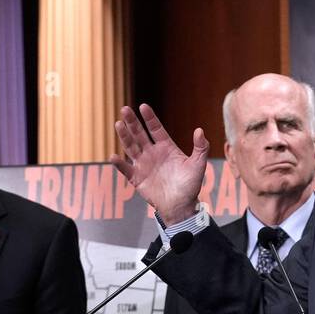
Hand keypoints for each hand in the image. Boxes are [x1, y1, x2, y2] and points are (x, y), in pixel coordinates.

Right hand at [109, 103, 208, 225]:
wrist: (181, 206)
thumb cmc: (190, 186)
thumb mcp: (198, 165)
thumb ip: (200, 148)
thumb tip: (200, 130)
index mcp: (166, 147)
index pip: (155, 129)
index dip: (150, 118)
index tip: (143, 106)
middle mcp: (152, 153)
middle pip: (140, 134)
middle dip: (132, 122)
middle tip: (125, 109)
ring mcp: (143, 165)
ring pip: (131, 147)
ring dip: (124, 136)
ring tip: (118, 124)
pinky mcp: (137, 178)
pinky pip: (126, 169)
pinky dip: (119, 164)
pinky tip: (114, 156)